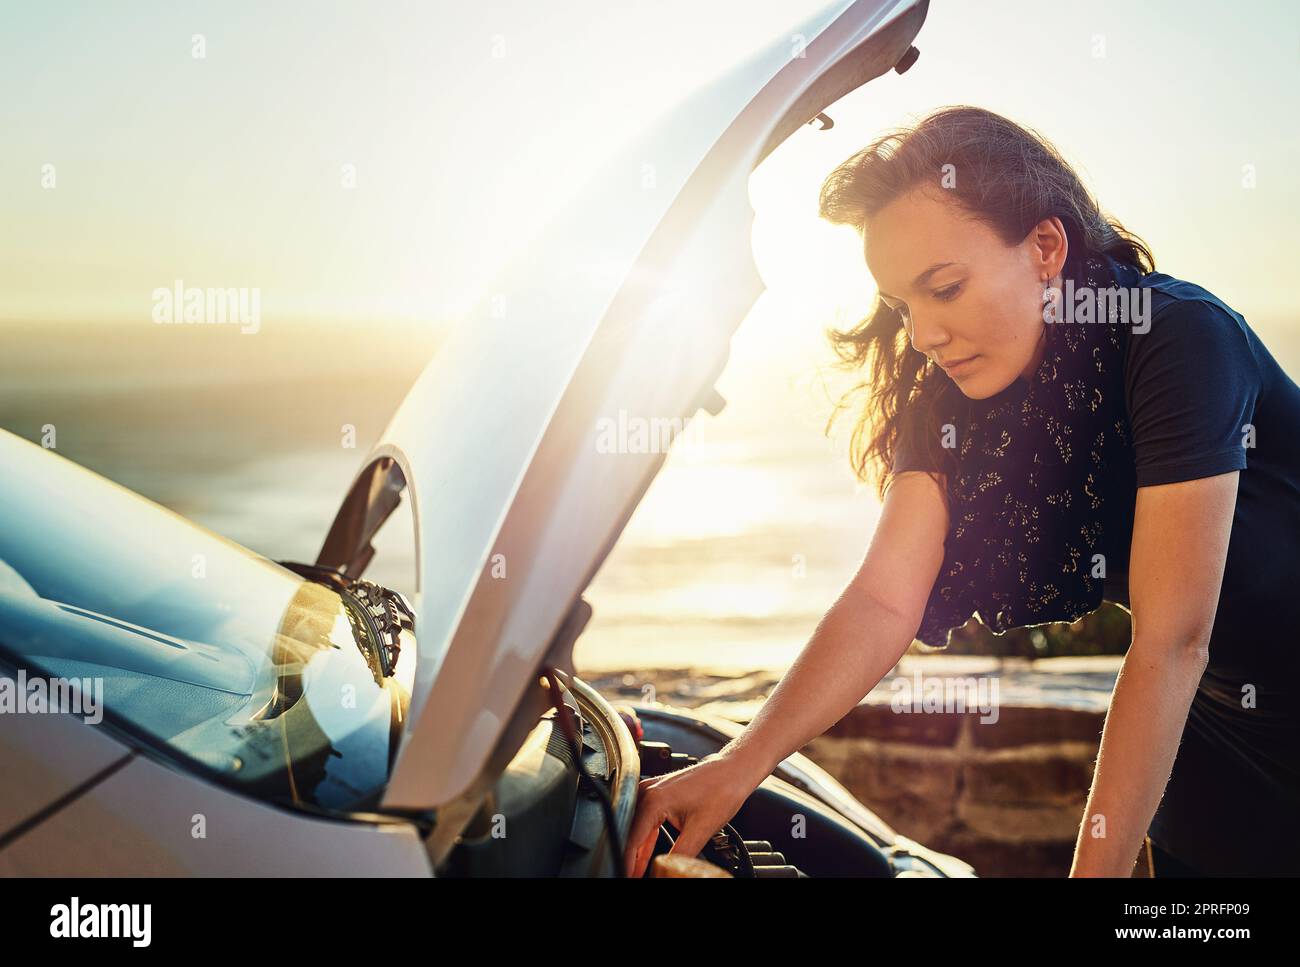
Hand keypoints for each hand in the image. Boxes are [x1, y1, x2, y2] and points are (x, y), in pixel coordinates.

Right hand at [622, 752, 757, 877]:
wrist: (733, 771)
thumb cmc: (722, 789)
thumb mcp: (701, 830)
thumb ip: (681, 856)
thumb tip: (669, 872)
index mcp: (654, 800)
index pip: (631, 840)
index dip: (627, 863)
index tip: (628, 876)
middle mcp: (648, 792)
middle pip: (630, 833)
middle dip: (630, 859)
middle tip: (632, 876)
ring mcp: (653, 791)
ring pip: (637, 828)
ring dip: (636, 852)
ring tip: (636, 873)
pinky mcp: (659, 794)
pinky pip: (646, 821)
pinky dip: (645, 841)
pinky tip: (644, 856)